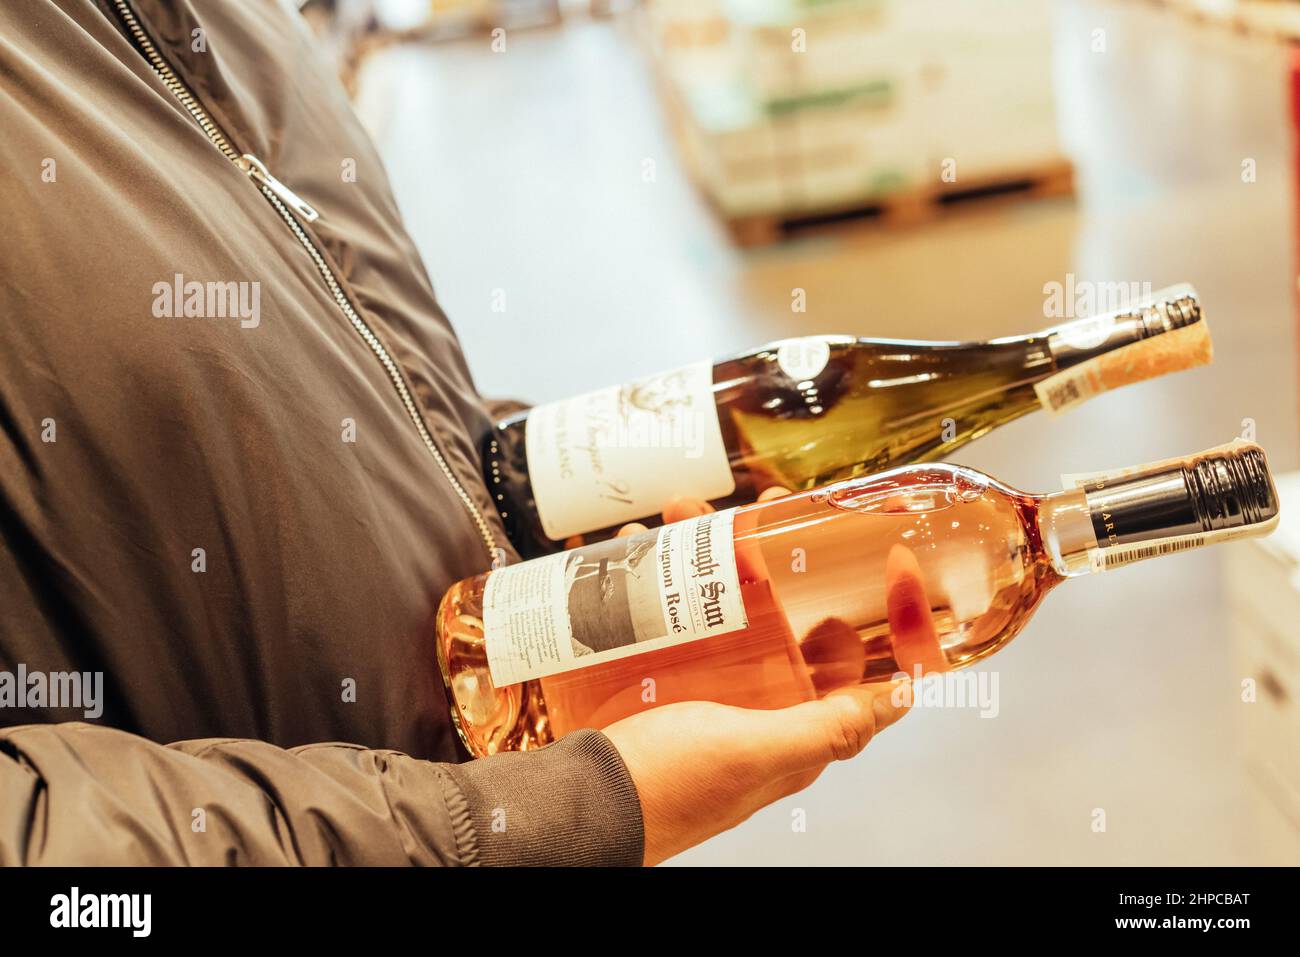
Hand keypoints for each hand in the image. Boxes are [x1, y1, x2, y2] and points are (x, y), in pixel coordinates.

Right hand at [604, 491, 912, 865]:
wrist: (572, 803)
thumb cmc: (663, 789)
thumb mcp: (748, 755)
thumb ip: (823, 730)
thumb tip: (903, 697)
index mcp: (793, 730)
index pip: (865, 673)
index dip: (894, 622)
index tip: (896, 563)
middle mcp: (757, 706)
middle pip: (790, 619)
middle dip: (779, 559)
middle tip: (760, 511)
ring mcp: (706, 688)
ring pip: (725, 603)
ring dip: (706, 552)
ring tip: (680, 516)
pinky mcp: (658, 677)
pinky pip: (670, 613)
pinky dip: (656, 574)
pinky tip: (636, 546)